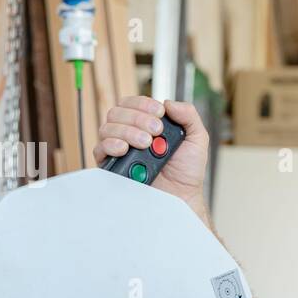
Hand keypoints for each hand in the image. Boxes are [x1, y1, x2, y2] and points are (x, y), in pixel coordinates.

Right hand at [92, 97, 211, 216]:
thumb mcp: (197, 138)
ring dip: (127, 131)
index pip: (133, 103)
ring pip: (108, 127)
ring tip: (146, 144)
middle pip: (118, 112)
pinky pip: (100, 148)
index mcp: (146, 123)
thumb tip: (168, 102)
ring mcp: (119, 148)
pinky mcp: (112, 164)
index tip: (159, 113)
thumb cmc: (187, 170)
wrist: (181, 194)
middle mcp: (130, 132)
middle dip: (137, 118)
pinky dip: (111, 144)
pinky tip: (125, 148)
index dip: (143, 104)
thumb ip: (188, 116)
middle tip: (156, 131)